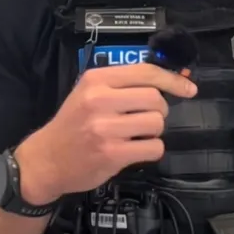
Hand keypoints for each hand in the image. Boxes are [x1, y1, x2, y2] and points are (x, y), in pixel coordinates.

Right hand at [16, 64, 196, 202]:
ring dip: (154, 131)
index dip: (173, 80)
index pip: (146, 72)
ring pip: (157, 123)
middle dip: (159, 111)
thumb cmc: (72, 125)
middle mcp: (100, 100)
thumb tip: (175, 80)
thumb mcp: (89, 93)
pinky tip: (135, 149)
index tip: (189, 87)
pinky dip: (151, 150)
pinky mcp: (112, 153)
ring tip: (136, 135)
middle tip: (145, 119)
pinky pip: (153, 148)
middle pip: (155, 99)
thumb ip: (125, 85)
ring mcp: (105, 128)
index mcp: (96, 80)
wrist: (45, 160)